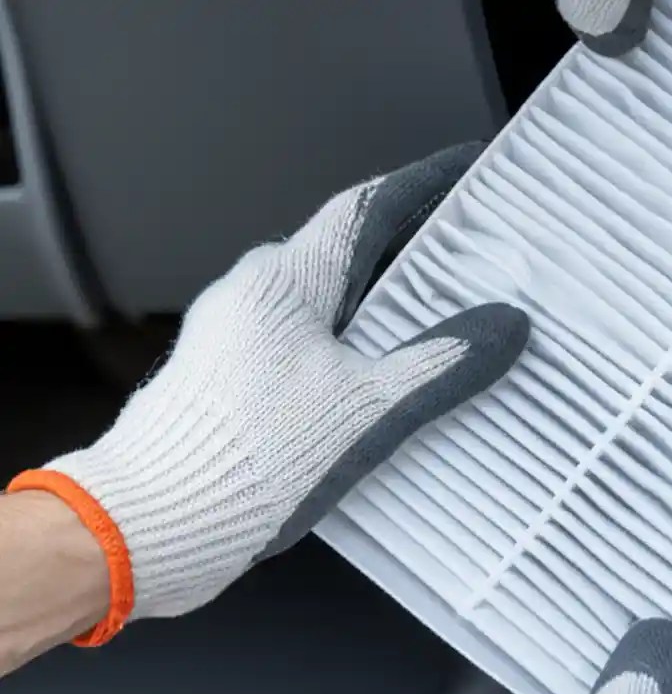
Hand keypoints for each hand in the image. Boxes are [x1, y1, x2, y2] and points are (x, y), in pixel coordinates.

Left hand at [6, 142, 528, 645]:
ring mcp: (236, 338)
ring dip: (382, 309)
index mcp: (283, 281)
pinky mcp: (230, 382)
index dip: (422, 185)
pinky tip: (385, 385)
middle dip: (411, 251)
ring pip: (327, 304)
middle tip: (470, 253)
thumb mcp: (367, 411)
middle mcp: (252, 297)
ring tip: (443, 323)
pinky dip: (352, 351)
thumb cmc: (244, 461)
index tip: (462, 167)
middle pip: (349, 254)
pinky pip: (306, 347)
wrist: (149, 527)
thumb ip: (440, 365)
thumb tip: (499, 329)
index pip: (366, 209)